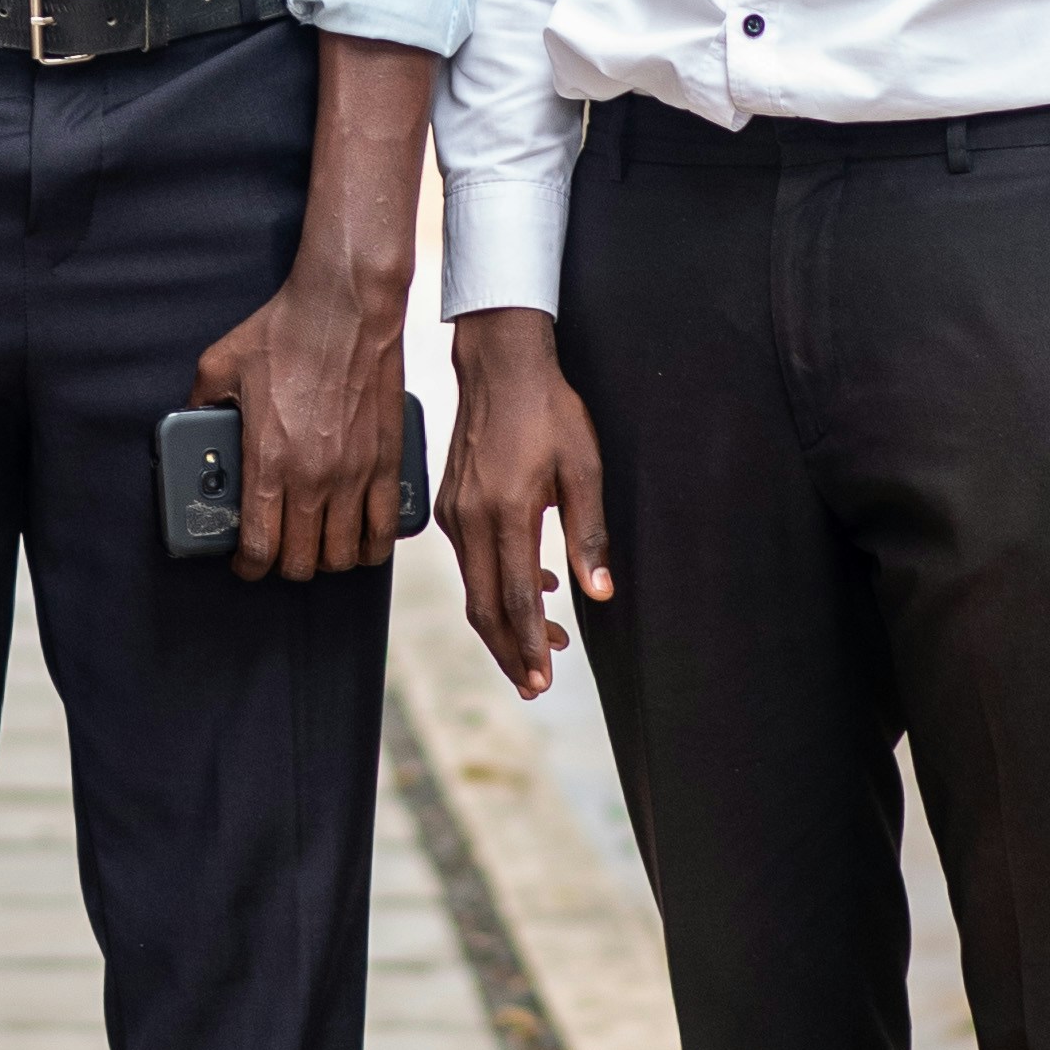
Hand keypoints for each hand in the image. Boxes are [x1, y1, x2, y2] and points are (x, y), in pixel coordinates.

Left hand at [194, 248, 409, 579]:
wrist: (344, 308)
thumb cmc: (285, 332)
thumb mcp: (220, 366)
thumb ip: (200, 403)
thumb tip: (191, 420)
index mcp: (267, 463)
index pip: (259, 547)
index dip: (249, 568)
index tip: (244, 564)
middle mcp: (312, 479)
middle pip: (301, 561)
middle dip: (284, 566)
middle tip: (278, 551)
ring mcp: (354, 475)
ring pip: (344, 555)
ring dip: (327, 560)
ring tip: (317, 546)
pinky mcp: (386, 463)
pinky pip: (385, 529)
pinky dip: (372, 546)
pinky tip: (361, 541)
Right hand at [440, 307, 612, 698]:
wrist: (499, 365)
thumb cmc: (549, 411)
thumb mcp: (583, 468)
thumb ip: (589, 533)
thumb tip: (598, 591)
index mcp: (506, 512)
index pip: (515, 598)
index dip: (527, 644)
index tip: (542, 678)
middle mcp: (471, 520)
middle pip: (483, 607)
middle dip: (509, 651)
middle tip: (534, 684)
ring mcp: (455, 514)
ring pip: (473, 589)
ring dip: (503, 624)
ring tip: (539, 645)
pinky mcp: (450, 506)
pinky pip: (469, 562)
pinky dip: (494, 588)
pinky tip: (531, 588)